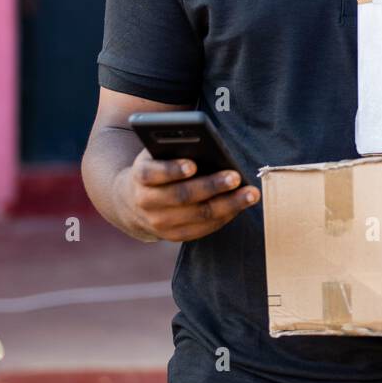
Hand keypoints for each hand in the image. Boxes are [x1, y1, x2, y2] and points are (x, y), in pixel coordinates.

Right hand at [114, 148, 259, 242]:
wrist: (131, 202)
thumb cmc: (156, 168)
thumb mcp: (157, 154)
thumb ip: (174, 148)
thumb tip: (207, 145)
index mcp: (140, 176)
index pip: (152, 173)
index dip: (172, 170)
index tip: (192, 164)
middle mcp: (146, 202)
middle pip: (182, 196)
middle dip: (211, 186)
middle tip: (235, 176)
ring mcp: (159, 223)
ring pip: (198, 215)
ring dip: (228, 205)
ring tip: (250, 194)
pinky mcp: (173, 236)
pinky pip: (202, 229)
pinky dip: (224, 217)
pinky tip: (241, 206)